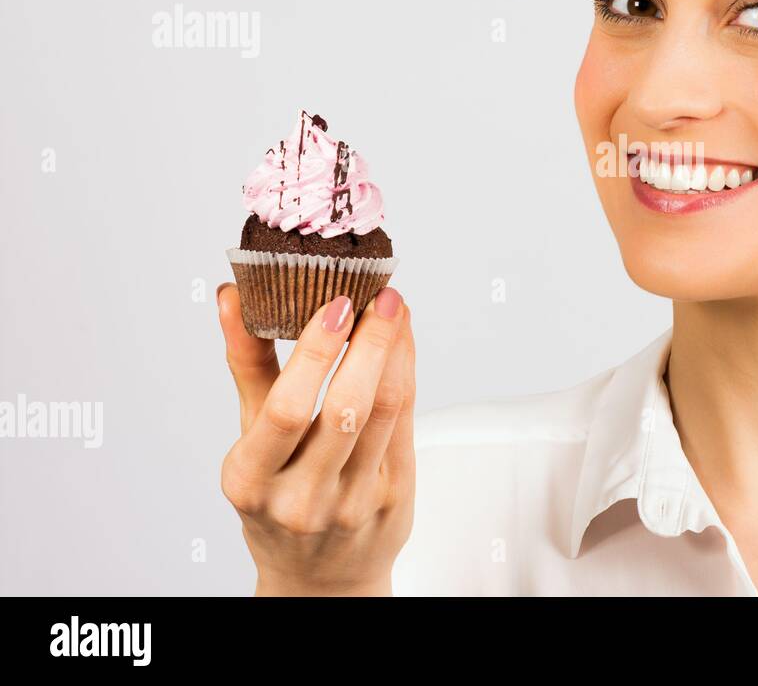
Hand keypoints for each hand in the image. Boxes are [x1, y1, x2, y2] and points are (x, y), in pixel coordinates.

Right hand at [216, 283, 415, 595]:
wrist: (320, 579)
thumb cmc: (277, 500)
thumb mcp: (250, 441)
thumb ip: (247, 366)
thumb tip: (233, 296)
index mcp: (252, 481)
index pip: (286, 410)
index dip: (315, 354)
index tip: (334, 303)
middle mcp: (302, 498)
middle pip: (346, 409)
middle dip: (369, 344)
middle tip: (378, 295)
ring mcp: (353, 502)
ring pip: (385, 411)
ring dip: (396, 351)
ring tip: (394, 308)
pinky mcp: (395, 497)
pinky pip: (405, 422)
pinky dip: (406, 373)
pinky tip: (403, 342)